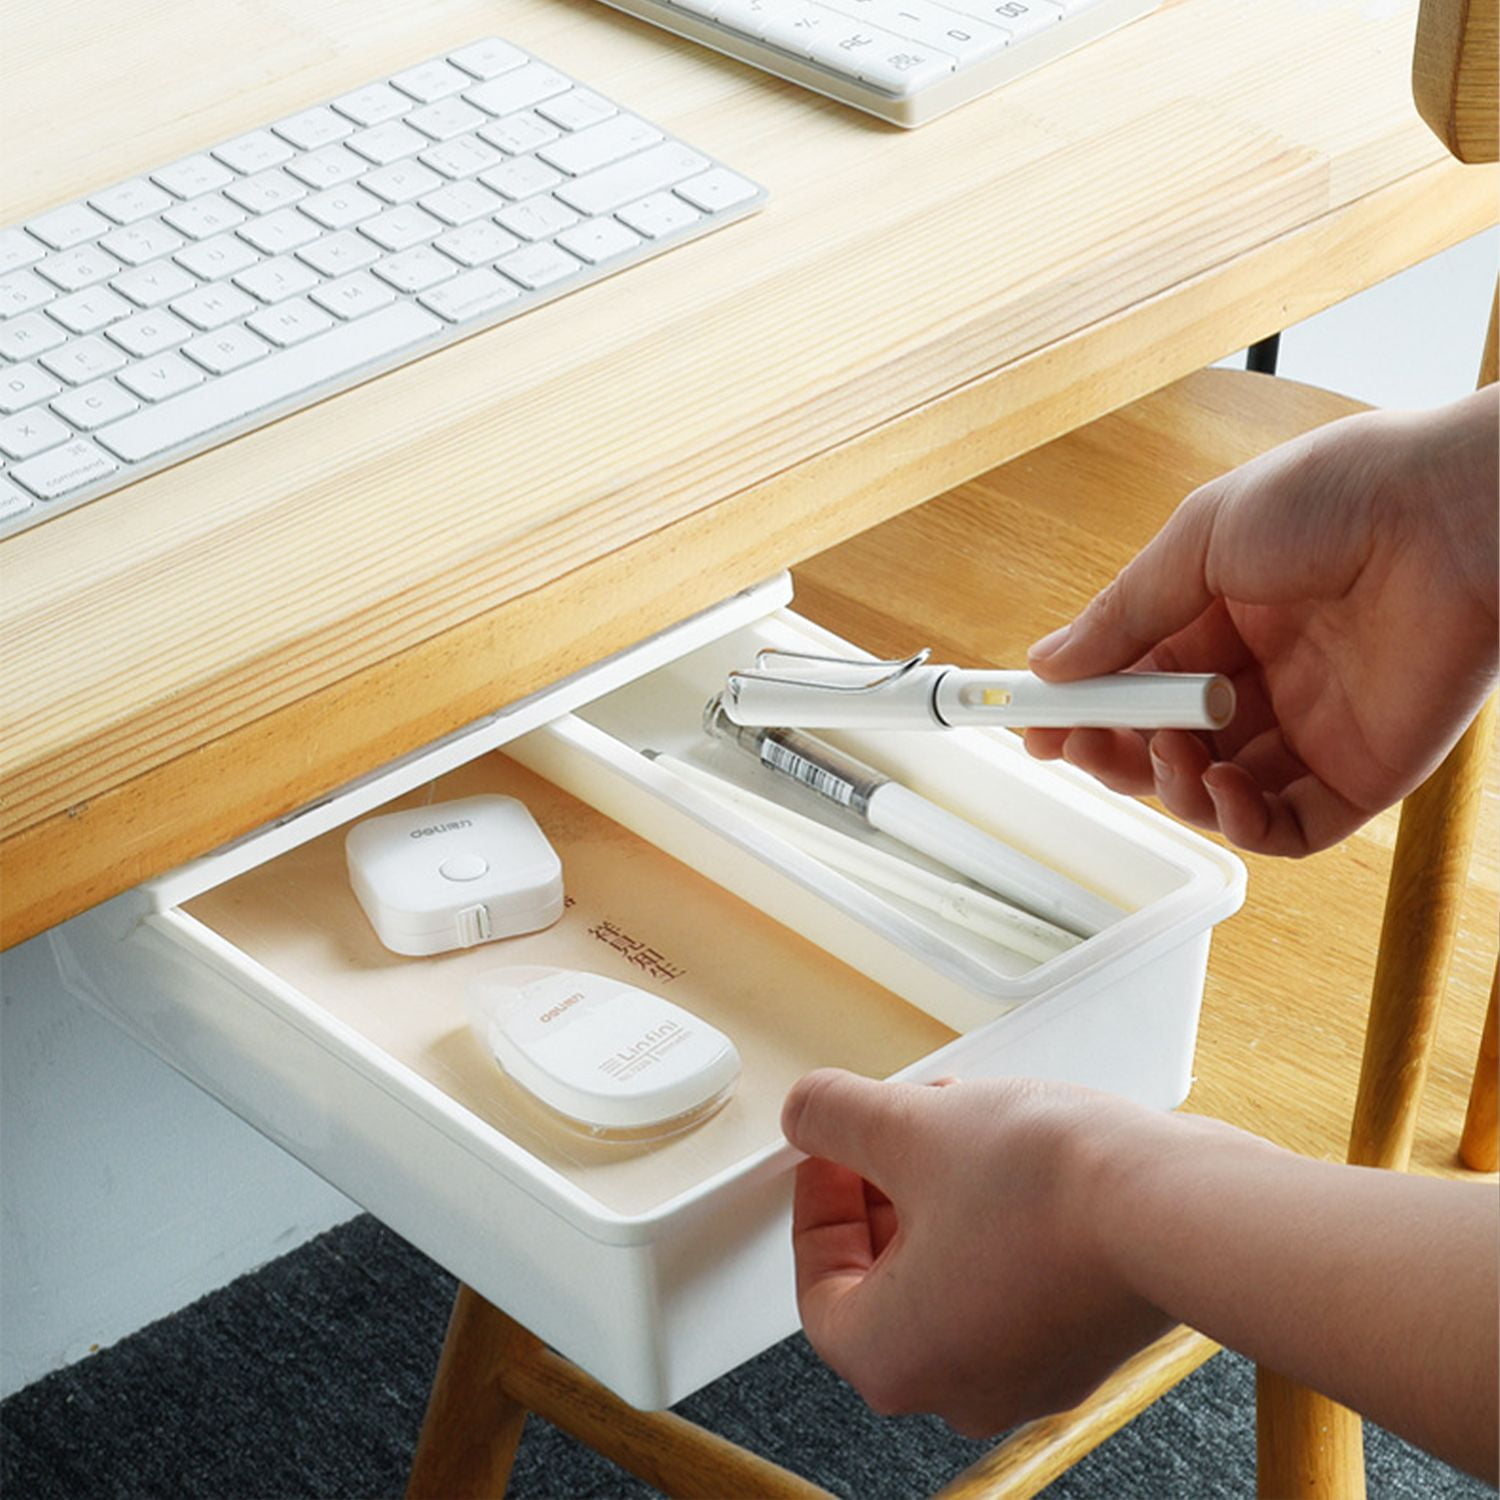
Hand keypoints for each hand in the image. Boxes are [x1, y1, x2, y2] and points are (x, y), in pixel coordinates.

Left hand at [781, 1068, 1177, 1435]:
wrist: (1180, 1206)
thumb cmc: (1047, 1192)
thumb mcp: (908, 1127)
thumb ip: (835, 1118)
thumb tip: (807, 1111)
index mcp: (894, 1360)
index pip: (818, 1285)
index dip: (816, 1202)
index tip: (829, 1148)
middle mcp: (960, 1386)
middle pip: (885, 1278)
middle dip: (881, 1185)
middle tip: (889, 1124)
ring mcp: (1030, 1368)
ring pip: (950, 1267)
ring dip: (937, 1187)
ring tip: (953, 1115)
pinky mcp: (1083, 1335)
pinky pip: (1008, 1273)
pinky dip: (992, 1212)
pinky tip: (1008, 1145)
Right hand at [1023, 388, 1497, 854]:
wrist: (1455, 512)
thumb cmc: (1341, 495)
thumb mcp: (1200, 539)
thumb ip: (1125, 612)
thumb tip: (1049, 663)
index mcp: (1219, 620)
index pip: (1132, 683)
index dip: (1080, 710)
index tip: (1032, 726)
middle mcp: (1260, 680)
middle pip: (1161, 746)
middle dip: (1111, 753)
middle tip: (1078, 745)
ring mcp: (1308, 730)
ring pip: (1212, 795)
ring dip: (1169, 787)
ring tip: (1169, 750)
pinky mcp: (1359, 774)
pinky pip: (1285, 827)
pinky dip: (1239, 824)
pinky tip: (1220, 786)